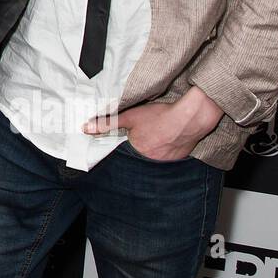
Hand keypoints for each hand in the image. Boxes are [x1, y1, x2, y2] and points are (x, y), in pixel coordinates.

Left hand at [83, 88, 223, 160]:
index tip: (127, 137)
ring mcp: (165, 161)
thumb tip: (85, 128)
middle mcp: (150, 160)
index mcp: (136, 152)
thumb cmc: (160, 116)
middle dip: (138, 145)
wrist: (191, 117)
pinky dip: (165, 148)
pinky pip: (166, 156)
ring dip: (152, 148)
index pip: (123, 152)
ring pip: (153, 155)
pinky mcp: (178, 158)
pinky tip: (167, 138)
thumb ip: (106, 124)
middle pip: (138, 154)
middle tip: (145, 133)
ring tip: (156, 135)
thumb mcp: (129, 116)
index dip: (123, 143)